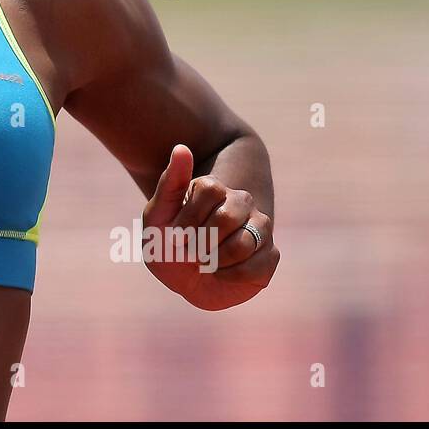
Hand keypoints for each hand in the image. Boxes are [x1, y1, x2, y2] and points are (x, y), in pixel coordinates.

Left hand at [140, 144, 279, 310]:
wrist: (183, 281)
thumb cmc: (167, 245)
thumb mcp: (157, 216)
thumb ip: (170, 183)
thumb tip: (181, 147)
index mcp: (212, 189)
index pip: (209, 190)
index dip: (188, 220)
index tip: (174, 235)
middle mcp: (240, 202)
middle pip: (226, 217)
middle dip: (201, 243)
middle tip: (190, 251)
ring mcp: (259, 227)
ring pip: (244, 243)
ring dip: (215, 261)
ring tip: (206, 262)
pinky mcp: (270, 254)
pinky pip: (257, 265)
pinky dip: (231, 276)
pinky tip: (222, 273)